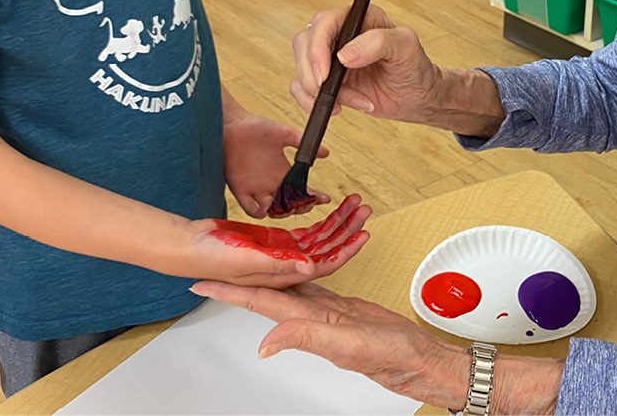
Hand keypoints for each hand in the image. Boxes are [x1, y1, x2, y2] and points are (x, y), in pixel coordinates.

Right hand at [182, 195, 370, 287]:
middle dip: (348, 229)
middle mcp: (287, 266)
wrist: (190, 245)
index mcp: (283, 275)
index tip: (363, 236)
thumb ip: (278, 263)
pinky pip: (306, 231)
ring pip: (319, 238)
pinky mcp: (276, 240)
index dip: (345, 251)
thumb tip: (310, 267)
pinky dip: (321, 219)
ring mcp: (283, 253)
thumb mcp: (246, 259)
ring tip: (356, 204)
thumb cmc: (211, 258)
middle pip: (327, 248)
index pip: (323, 264)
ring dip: (338, 222)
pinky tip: (334, 207)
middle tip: (364, 210)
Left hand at [190, 280, 470, 407]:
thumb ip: (306, 339)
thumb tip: (264, 345)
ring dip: (267, 271)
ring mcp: (325, 311)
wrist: (415, 359)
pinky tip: (294, 264)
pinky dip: (302, 270)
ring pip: (289, 284)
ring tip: (246, 257)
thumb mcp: (345, 347)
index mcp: (306, 322)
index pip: (259, 302)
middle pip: (266, 291)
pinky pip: (315, 282)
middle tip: (215, 262)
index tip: (200, 283)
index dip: (229, 292)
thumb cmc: (386, 357)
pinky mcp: (342, 306)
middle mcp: (310, 316)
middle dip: (239, 279)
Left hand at [222, 110, 329, 218]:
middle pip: (289, 205)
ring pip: (271, 210)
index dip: (314, 196)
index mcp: (283, 172)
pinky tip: (266, 209)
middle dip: (300, 207)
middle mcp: (271, 183)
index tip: (324, 198)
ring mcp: (256, 187)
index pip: (301, 190)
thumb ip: (302, 143)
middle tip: (307, 203)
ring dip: (281, 212)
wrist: (233, 125)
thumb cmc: (257, 127)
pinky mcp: (240, 188)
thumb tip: (326, 152)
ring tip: (288, 207)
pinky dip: (257, 212)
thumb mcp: (284, 133)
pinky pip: (249, 207)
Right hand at [290, 4, 442, 122]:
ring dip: (319, 91)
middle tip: (329, 91)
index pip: (325, 22)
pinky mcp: (325, 80)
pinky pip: (301, 89)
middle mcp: (340, 34)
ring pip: (301, 68)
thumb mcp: (406, 48)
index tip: (324, 72)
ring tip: (354, 101)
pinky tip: (340, 108)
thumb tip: (344, 55)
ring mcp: (330, 58)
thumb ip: (378, 43)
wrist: (416, 97)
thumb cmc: (414, 67)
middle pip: (304, 43)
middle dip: (312, 72)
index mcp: (358, 18)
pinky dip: (313, 102)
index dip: (318, 46)